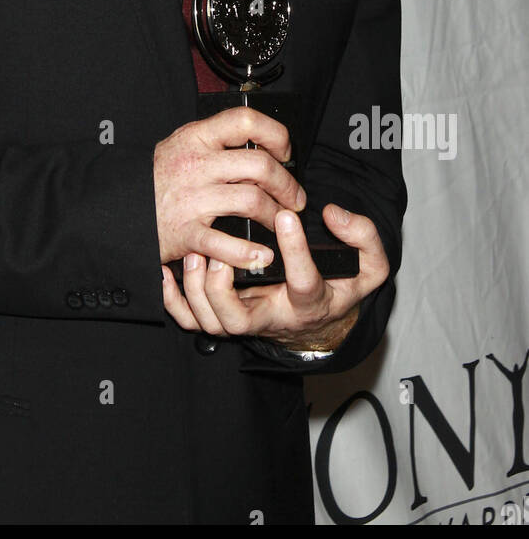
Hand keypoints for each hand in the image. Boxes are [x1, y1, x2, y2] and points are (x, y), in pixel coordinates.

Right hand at [153, 105, 304, 274]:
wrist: (116, 208)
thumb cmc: (155, 178)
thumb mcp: (180, 145)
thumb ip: (214, 141)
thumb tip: (258, 142)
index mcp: (196, 138)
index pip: (245, 121)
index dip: (274, 134)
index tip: (284, 151)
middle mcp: (196, 165)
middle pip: (259, 165)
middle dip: (287, 184)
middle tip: (294, 198)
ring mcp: (192, 199)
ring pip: (251, 200)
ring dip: (275, 214)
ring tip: (279, 221)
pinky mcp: (187, 232)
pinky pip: (226, 243)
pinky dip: (249, 252)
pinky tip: (261, 255)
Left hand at [162, 202, 387, 348]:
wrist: (323, 315)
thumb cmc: (340, 285)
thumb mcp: (368, 266)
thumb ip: (363, 238)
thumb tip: (334, 215)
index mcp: (310, 302)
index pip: (304, 283)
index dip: (295, 252)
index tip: (286, 216)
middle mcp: (274, 316)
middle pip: (241, 320)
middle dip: (222, 288)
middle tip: (218, 252)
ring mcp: (248, 319)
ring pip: (213, 323)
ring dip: (197, 291)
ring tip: (196, 255)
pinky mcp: (227, 317)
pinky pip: (194, 322)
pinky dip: (176, 303)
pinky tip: (169, 273)